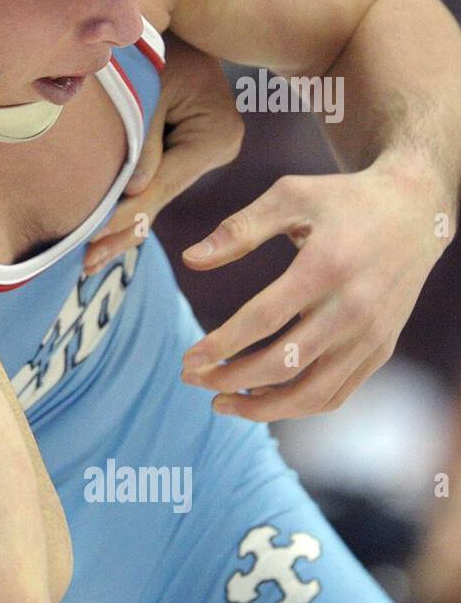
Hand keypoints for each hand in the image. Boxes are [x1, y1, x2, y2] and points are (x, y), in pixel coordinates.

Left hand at [84, 33, 242, 273]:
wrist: (174, 18)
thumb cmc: (156, 48)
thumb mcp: (148, 92)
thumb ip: (142, 144)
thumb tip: (133, 196)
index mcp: (215, 136)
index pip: (161, 185)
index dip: (123, 214)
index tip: (90, 239)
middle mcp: (219, 149)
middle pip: (160, 199)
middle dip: (120, 232)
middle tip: (85, 266)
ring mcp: (206, 152)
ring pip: (157, 199)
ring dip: (121, 229)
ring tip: (88, 264)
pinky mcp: (189, 151)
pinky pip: (156, 185)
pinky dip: (129, 208)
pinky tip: (105, 239)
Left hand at [180, 156, 452, 418]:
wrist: (415, 211)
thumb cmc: (343, 200)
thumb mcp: (291, 195)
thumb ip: (239, 228)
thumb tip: (190, 260)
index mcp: (326, 267)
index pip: (263, 319)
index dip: (220, 345)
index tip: (187, 358)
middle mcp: (354, 308)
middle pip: (283, 364)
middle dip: (229, 378)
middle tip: (190, 378)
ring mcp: (371, 334)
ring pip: (312, 393)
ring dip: (260, 407)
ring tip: (219, 401)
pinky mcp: (380, 349)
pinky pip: (336, 393)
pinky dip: (295, 405)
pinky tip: (260, 395)